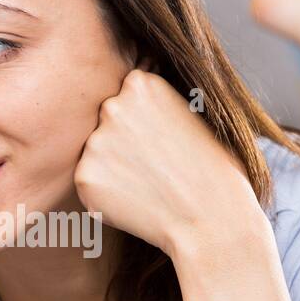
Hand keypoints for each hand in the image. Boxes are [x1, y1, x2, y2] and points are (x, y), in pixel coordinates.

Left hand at [73, 69, 258, 256]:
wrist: (212, 216)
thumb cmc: (215, 169)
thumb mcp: (192, 114)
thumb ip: (154, 107)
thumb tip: (132, 108)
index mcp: (141, 84)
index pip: (126, 97)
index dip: (143, 123)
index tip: (161, 141)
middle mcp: (112, 106)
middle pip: (107, 124)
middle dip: (123, 143)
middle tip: (155, 168)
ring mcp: (95, 142)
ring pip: (97, 156)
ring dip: (114, 170)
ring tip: (151, 187)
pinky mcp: (84, 177)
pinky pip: (90, 185)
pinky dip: (106, 196)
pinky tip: (138, 202)